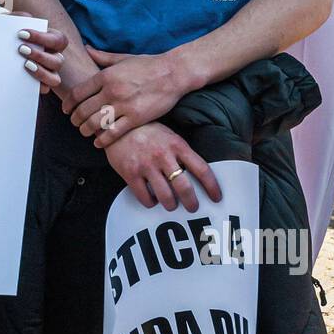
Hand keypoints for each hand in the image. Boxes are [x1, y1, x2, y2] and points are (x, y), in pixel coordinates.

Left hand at [16, 23, 66, 93]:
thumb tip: (26, 19)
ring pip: (55, 79)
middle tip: (21, 49)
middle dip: (40, 55)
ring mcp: (48, 73)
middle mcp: (53, 58)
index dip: (42, 38)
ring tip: (24, 64)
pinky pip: (44, 89)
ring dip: (41, 72)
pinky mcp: (38, 85)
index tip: (21, 33)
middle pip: (59, 61)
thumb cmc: (9, 33)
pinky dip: (37, 85)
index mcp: (52, 41)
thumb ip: (19, 17)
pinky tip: (25, 78)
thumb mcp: (12, 22)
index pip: (58, 40)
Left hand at [62, 47, 184, 145]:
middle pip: (83, 111)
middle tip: (74, 124)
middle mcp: (112, 90)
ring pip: (95, 124)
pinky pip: (113, 133)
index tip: (66, 110)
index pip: (77, 93)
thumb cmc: (148, 65)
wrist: (174, 73)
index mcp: (105, 75)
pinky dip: (102, 140)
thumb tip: (86, 49)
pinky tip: (98, 142)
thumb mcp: (123, 58)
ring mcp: (124, 105)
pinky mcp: (136, 118)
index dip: (68, 104)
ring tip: (85, 132)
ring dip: (86, 130)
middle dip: (75, 120)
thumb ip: (102, 57)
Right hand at [103, 122, 220, 211]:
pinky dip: (151, 203)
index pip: (201, 169)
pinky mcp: (130, 173)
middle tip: (193, 208)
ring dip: (171, 205)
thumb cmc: (147, 132)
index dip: (212, 186)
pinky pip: (145, 198)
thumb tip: (196, 175)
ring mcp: (146, 165)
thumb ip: (182, 153)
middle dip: (192, 203)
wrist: (117, 125)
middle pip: (184, 188)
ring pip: (166, 197)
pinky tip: (152, 199)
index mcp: (177, 145)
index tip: (217, 197)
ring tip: (171, 205)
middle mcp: (163, 156)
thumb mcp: (169, 136)